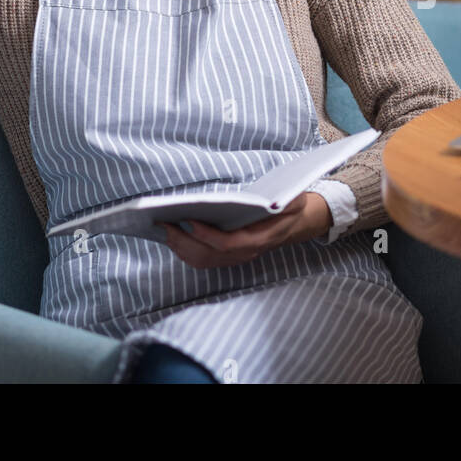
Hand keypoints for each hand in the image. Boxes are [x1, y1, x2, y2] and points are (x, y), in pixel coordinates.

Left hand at [157, 192, 332, 268]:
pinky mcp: (228, 257)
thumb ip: (288, 202)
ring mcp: (236, 258)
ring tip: (163, 229)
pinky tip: (173, 236)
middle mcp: (245, 254)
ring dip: (179, 247)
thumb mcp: (295, 200)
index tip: (188, 219)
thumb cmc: (291, 207)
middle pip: (207, 256)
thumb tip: (275, 203)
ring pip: (201, 260)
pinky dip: (184, 249)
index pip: (228, 244)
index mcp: (259, 239)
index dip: (206, 235)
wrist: (296, 223)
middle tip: (164, 223)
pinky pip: (202, 259)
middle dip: (183, 241)